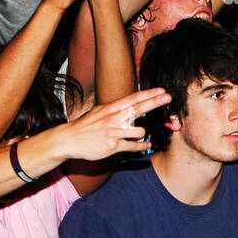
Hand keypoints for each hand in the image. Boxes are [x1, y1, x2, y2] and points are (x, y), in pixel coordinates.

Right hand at [55, 88, 171, 159]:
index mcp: (110, 108)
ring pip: (139, 131)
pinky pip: (133, 146)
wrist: (69, 140)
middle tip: (167, 97)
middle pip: (138, 108)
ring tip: (142, 135)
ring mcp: (113, 132)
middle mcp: (113, 119)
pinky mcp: (113, 146)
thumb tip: (130, 104)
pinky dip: (142, 147)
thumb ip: (115, 109)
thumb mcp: (99, 112)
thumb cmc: (85, 126)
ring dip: (143, 133)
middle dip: (155, 102)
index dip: (148, 94)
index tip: (161, 90)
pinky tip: (146, 146)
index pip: (133, 99)